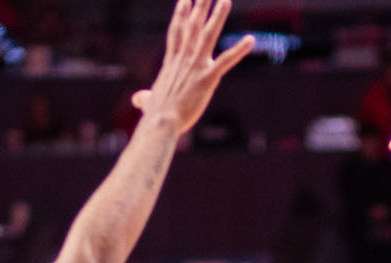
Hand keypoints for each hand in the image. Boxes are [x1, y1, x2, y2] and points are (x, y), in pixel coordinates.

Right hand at [130, 0, 252, 133]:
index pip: (177, 32)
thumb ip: (146, 98)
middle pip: (192, 25)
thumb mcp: (149, 102)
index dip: (182, 13)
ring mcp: (196, 67)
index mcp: (172, 62)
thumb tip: (139, 100)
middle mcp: (184, 59)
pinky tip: (251, 40)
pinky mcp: (208, 78)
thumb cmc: (155, 116)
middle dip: (200, 5)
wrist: (160, 123)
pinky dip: (239, 50)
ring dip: (217, 16)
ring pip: (208, 35)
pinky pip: (226, 61)